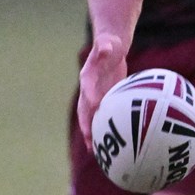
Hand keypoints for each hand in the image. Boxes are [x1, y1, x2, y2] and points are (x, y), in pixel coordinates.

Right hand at [77, 34, 126, 149]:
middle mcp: (88, 89)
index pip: (87, 88)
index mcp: (88, 76)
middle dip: (86, 125)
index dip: (90, 98)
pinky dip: (103, 129)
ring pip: (90, 117)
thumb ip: (104, 47)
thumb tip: (105, 46)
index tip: (95, 108)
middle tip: (89, 141)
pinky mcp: (103, 100)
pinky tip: (110, 144)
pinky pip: (101, 116)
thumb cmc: (109, 44)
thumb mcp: (108, 43)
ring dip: (91, 133)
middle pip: (84, 109)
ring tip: (94, 151)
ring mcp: (94, 96)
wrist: (109, 48)